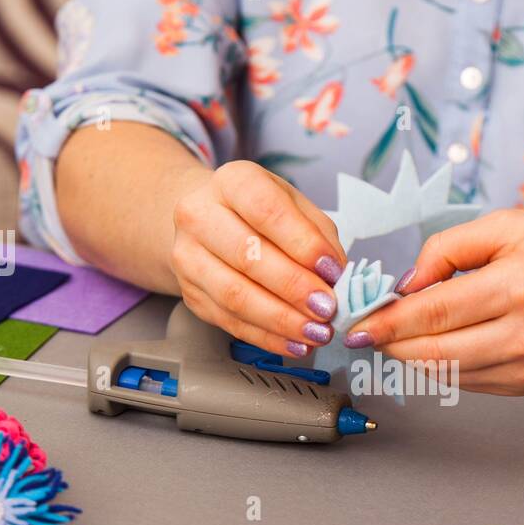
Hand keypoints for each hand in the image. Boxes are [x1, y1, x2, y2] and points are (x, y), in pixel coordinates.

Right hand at [171, 160, 346, 356]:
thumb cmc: (260, 213)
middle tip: (327, 308)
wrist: (207, 221)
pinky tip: (295, 343)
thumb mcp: (295, 206)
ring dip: (281, 320)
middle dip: (294, 288)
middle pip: (247, 256)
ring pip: (235, 295)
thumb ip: (319, 236)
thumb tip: (335, 278)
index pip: (266, 211)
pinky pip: (230, 322)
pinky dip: (267, 337)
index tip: (332, 269)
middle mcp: (199, 215)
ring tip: (316, 331)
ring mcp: (188, 257)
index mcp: (232, 182)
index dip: (302, 243)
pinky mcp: (190, 293)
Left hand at [344, 210, 523, 394]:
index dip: (384, 322)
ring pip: (445, 373)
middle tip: (365, 331)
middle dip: (389, 344)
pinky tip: (438, 344)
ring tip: (398, 335)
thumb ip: (450, 248)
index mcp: (518, 284)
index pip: (431, 313)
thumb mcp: (512, 224)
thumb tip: (406, 283)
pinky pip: (468, 381)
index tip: (356, 325)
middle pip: (430, 352)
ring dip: (412, 357)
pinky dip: (443, 365)